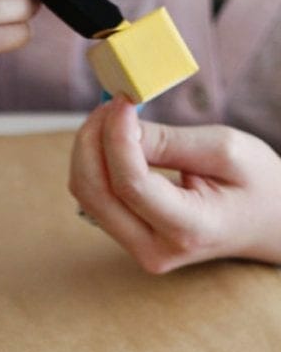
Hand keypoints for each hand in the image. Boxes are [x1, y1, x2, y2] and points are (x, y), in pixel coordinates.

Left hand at [69, 95, 280, 271]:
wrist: (266, 222)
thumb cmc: (255, 183)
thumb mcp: (226, 151)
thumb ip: (170, 142)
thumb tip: (121, 125)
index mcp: (188, 231)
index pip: (131, 185)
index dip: (117, 138)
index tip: (120, 101)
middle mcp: (155, 249)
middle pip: (95, 193)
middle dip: (92, 141)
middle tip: (109, 103)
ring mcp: (138, 249)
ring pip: (88, 195)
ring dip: (90, 150)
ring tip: (113, 116)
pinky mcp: (128, 237)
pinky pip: (97, 198)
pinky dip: (97, 163)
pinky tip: (114, 139)